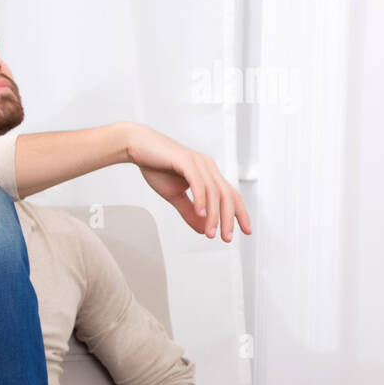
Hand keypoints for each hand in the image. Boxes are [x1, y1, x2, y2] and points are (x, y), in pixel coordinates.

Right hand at [124, 124, 250, 241]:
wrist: (138, 147)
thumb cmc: (156, 167)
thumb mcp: (174, 195)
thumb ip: (189, 211)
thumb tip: (203, 229)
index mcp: (209, 174)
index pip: (230, 196)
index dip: (240, 213)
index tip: (246, 231)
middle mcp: (208, 167)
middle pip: (227, 196)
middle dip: (229, 219)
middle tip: (226, 238)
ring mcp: (199, 162)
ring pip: (214, 192)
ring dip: (213, 215)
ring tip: (210, 232)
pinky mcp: (186, 160)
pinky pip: (198, 183)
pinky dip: (200, 200)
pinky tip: (200, 214)